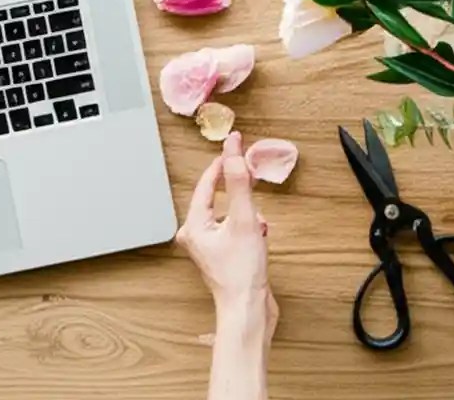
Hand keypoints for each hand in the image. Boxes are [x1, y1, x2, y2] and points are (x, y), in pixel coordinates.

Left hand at [177, 133, 277, 338]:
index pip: (207, 183)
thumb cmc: (242, 273)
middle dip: (236, 185)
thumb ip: (239, 183)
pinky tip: (260, 231)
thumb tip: (233, 150)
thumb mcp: (244, 220)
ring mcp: (209, 247)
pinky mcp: (223, 256)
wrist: (248, 310)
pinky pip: (234, 228)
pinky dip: (248, 224)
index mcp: (193, 225)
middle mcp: (196, 235)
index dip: (223, 162)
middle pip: (216, 197)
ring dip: (245, 208)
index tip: (236, 144)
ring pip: (227, 213)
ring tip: (257, 212)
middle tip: (251, 171)